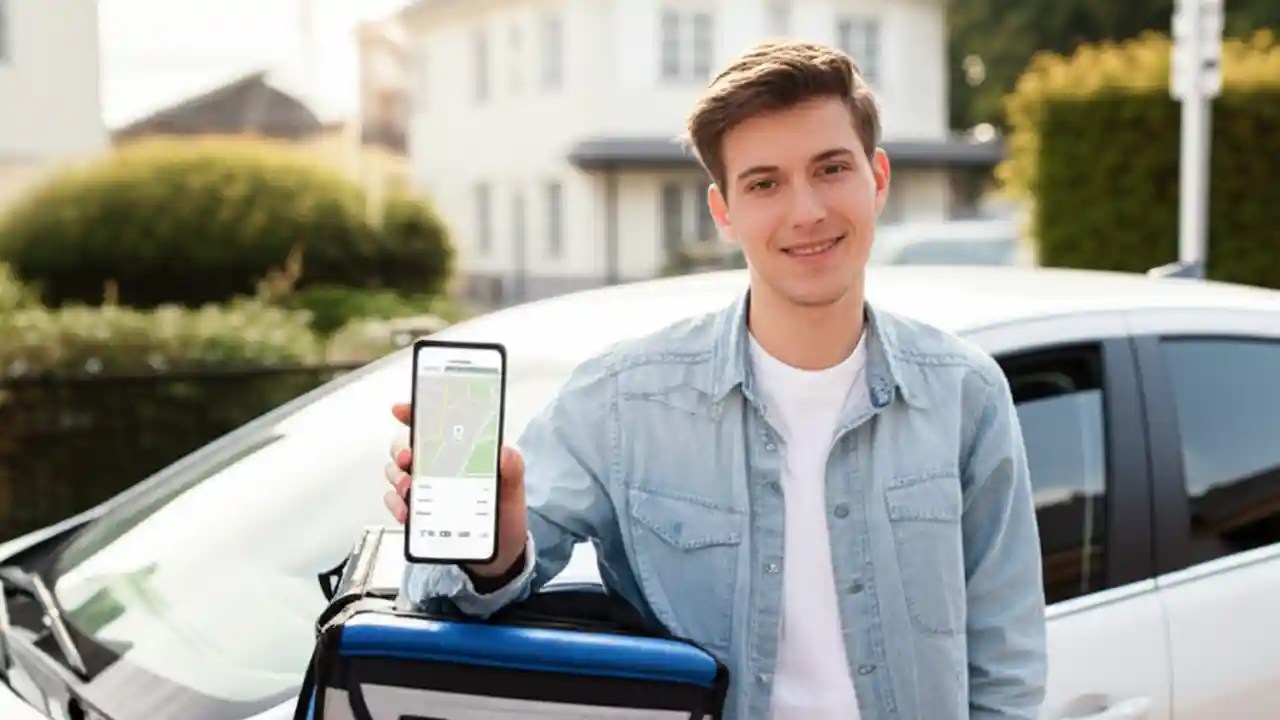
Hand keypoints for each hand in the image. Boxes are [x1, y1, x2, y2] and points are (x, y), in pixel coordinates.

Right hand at [384, 402, 529, 576]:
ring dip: (397, 477)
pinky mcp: (418, 511)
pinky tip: (407, 513)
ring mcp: (426, 489)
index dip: (415, 413)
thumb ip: (513, 468)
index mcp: (461, 452)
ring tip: (410, 490)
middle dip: (401, 449)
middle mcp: (439, 466)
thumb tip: (504, 452)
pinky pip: (395, 502)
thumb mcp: (514, 488)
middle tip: (408, 460)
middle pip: (407, 446)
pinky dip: (396, 505)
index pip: (433, 425)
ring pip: (396, 472)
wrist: (499, 554)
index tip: (402, 410)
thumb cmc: (505, 513)